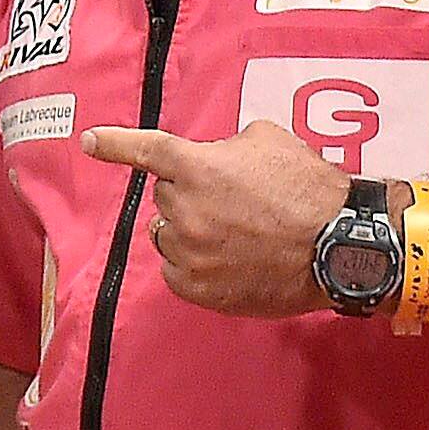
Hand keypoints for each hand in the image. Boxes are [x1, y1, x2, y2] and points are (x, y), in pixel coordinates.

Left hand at [81, 121, 345, 317]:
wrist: (339, 248)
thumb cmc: (309, 189)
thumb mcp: (269, 141)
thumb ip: (227, 145)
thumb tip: (216, 157)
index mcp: (196, 167)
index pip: (145, 150)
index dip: (114, 144)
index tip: (89, 141)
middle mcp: (183, 209)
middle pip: (167, 198)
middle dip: (191, 196)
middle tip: (235, 204)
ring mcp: (188, 251)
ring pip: (169, 235)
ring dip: (191, 231)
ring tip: (237, 236)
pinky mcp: (197, 288)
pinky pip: (176, 271)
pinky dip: (195, 266)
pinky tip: (229, 262)